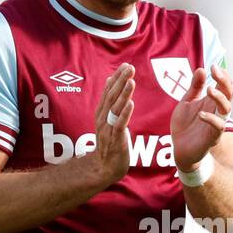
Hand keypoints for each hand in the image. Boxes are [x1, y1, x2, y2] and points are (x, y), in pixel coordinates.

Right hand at [90, 64, 135, 184]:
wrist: (105, 166)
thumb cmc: (109, 141)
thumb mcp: (107, 118)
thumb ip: (108, 101)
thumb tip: (110, 80)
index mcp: (102, 112)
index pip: (109, 92)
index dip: (117, 78)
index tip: (125, 65)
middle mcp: (103, 118)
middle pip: (112, 97)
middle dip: (120, 81)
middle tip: (129, 68)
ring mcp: (108, 129)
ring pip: (115, 109)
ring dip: (123, 94)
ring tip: (131, 81)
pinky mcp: (115, 139)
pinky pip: (120, 124)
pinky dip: (125, 114)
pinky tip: (130, 103)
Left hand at [171, 65, 232, 172]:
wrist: (179, 149)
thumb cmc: (185, 126)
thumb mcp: (186, 102)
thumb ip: (195, 87)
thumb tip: (201, 69)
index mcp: (212, 101)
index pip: (224, 85)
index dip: (222, 75)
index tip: (213, 65)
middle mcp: (217, 111)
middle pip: (229, 93)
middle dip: (224, 81)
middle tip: (215, 71)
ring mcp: (216, 123)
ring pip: (227, 108)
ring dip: (220, 97)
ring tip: (209, 89)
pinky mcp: (212, 137)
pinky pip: (218, 126)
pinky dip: (211, 118)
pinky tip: (201, 114)